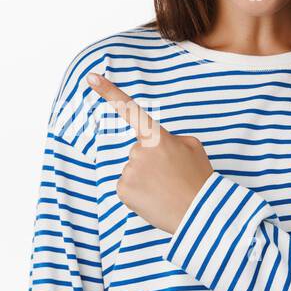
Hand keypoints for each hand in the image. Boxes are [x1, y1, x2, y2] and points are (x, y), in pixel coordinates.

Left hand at [86, 71, 213, 233]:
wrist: (200, 213)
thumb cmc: (199, 178)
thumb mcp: (193, 147)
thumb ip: (171, 139)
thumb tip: (158, 145)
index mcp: (157, 137)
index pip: (131, 110)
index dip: (109, 92)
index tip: (90, 77)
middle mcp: (138, 151)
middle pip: (138, 151)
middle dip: (151, 162)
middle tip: (171, 177)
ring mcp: (129, 170)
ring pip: (133, 170)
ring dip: (146, 179)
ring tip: (166, 190)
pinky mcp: (123, 190)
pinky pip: (127, 186)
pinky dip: (138, 193)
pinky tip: (154, 199)